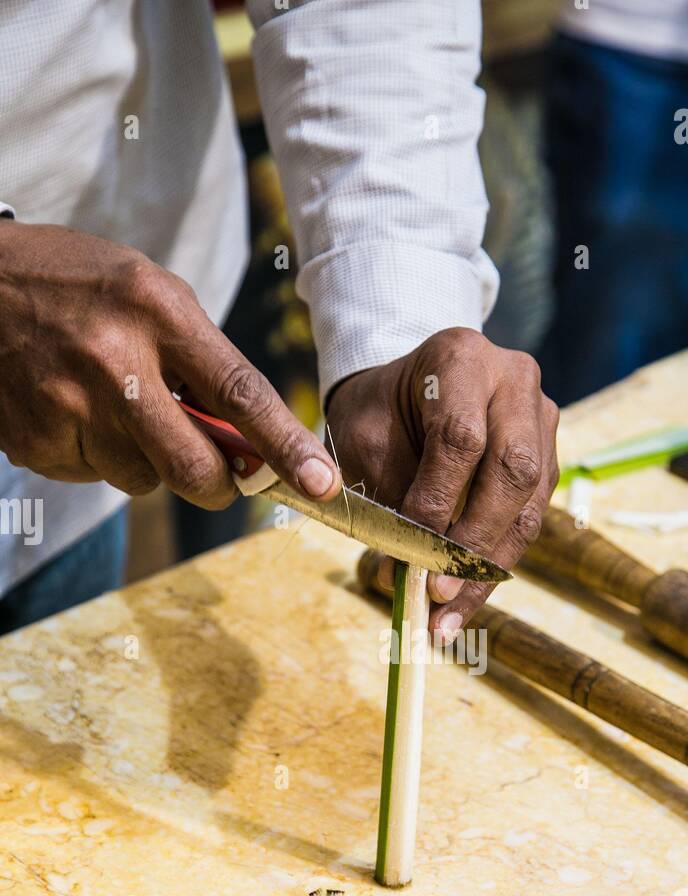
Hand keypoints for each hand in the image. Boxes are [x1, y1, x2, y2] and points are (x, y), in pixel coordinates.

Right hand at [0, 222, 340, 506]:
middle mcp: (113, 360)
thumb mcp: (150, 295)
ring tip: (110, 404)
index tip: (322, 483)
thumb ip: (201, 360)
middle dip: (217, 485)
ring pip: (143, 479)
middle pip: (193, 467)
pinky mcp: (34, 440)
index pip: (240, 392)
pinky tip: (70, 409)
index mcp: (156, 310)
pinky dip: (95, 456)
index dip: (285, 446)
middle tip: (220, 478)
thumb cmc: (79, 286)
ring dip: (144, 459)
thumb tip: (250, 440)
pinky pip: (94, 477)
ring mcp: (67, 405)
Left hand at [326, 328, 558, 638]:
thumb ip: (389, 494)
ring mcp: (541, 418)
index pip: (460, 438)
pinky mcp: (548, 456)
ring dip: (488, 569)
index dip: (437, 503)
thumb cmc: (380, 411)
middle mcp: (514, 381)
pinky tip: (464, 600)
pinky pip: (531, 517)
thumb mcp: (365, 438)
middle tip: (438, 595)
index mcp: (461, 359)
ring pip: (530, 504)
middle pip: (512, 472)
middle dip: (474, 543)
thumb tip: (407, 574)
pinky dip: (495, 563)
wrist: (408, 388)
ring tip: (449, 617)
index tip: (410, 555)